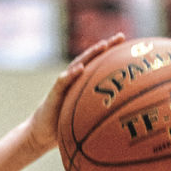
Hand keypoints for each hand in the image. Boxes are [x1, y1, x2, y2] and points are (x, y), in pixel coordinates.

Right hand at [22, 33, 125, 158]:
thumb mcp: (85, 121)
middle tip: (121, 37)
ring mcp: (64, 84)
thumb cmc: (64, 127)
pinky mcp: (54, 94)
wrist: (42, 133)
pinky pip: (63, 82)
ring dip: (91, 54)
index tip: (129, 46)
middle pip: (91, 59)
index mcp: (83, 84)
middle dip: (106, 46)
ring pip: (78, 65)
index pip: (99, 65)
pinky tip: (80, 68)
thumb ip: (99, 118)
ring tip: (102, 45)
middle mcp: (75, 80)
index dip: (113, 55)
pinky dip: (71, 74)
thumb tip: (123, 126)